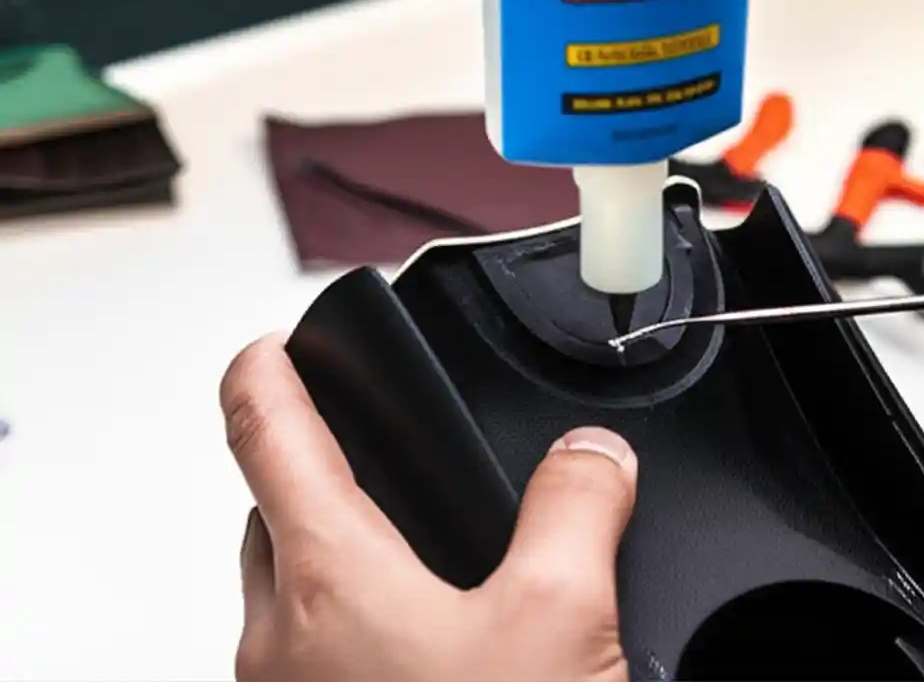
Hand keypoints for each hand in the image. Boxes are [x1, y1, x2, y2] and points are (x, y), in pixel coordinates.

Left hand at [219, 334, 638, 681]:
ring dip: (327, 553)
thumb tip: (590, 456)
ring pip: (284, 590)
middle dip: (313, 471)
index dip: (267, 368)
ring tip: (405, 551)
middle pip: (270, 514)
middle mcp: (280, 640)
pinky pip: (303, 654)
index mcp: (328, 580)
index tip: (277, 343)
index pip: (263, 431)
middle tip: (366, 452)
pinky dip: (342, 622)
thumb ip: (577, 510)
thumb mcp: (562, 618)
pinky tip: (422, 644)